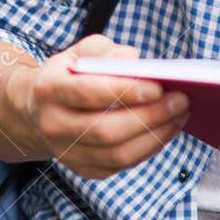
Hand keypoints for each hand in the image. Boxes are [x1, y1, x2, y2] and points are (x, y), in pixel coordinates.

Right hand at [7, 34, 191, 178]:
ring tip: (181, 114)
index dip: (125, 92)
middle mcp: (53, 125)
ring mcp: (66, 152)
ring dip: (156, 135)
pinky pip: (122, 164)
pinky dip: (150, 148)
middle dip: (150, 116)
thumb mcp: (81, 51)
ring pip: (117, 154)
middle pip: (106, 130)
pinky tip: (167, 128)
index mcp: (49, 90)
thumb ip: (106, 50)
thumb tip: (134, 61)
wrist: (38, 110)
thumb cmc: (70, 74)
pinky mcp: (83, 169)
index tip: (158, 86)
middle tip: (181, 100)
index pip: (88, 93)